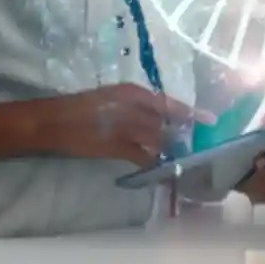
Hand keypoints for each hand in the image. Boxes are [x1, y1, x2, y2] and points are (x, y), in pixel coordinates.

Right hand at [37, 83, 215, 167]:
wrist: (54, 121)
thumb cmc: (80, 107)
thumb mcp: (110, 98)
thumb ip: (133, 106)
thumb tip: (156, 118)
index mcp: (130, 91)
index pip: (168, 102)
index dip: (190, 112)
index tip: (211, 120)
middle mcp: (133, 106)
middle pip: (168, 122)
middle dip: (184, 134)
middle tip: (199, 144)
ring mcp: (126, 127)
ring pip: (160, 139)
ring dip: (173, 149)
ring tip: (186, 158)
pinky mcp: (118, 147)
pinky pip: (144, 158)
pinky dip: (155, 165)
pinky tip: (164, 173)